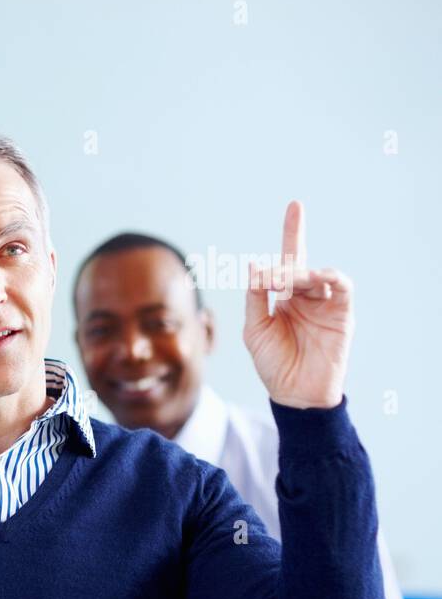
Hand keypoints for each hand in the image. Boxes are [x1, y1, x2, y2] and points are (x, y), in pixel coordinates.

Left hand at [244, 201, 353, 408]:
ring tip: (287, 284)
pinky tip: (316, 279)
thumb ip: (256, 297)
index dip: (294, 232)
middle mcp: (306, 296)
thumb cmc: (273, 363)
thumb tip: (255, 266)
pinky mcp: (342, 314)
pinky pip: (341, 286)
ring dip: (302, 274)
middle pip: (299, 266)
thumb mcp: (256, 329)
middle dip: (283, 270)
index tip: (295, 205)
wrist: (295, 393)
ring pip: (318, 274)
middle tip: (270, 282)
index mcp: (284, 297)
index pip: (289, 260)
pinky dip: (329, 277)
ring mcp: (325, 304)